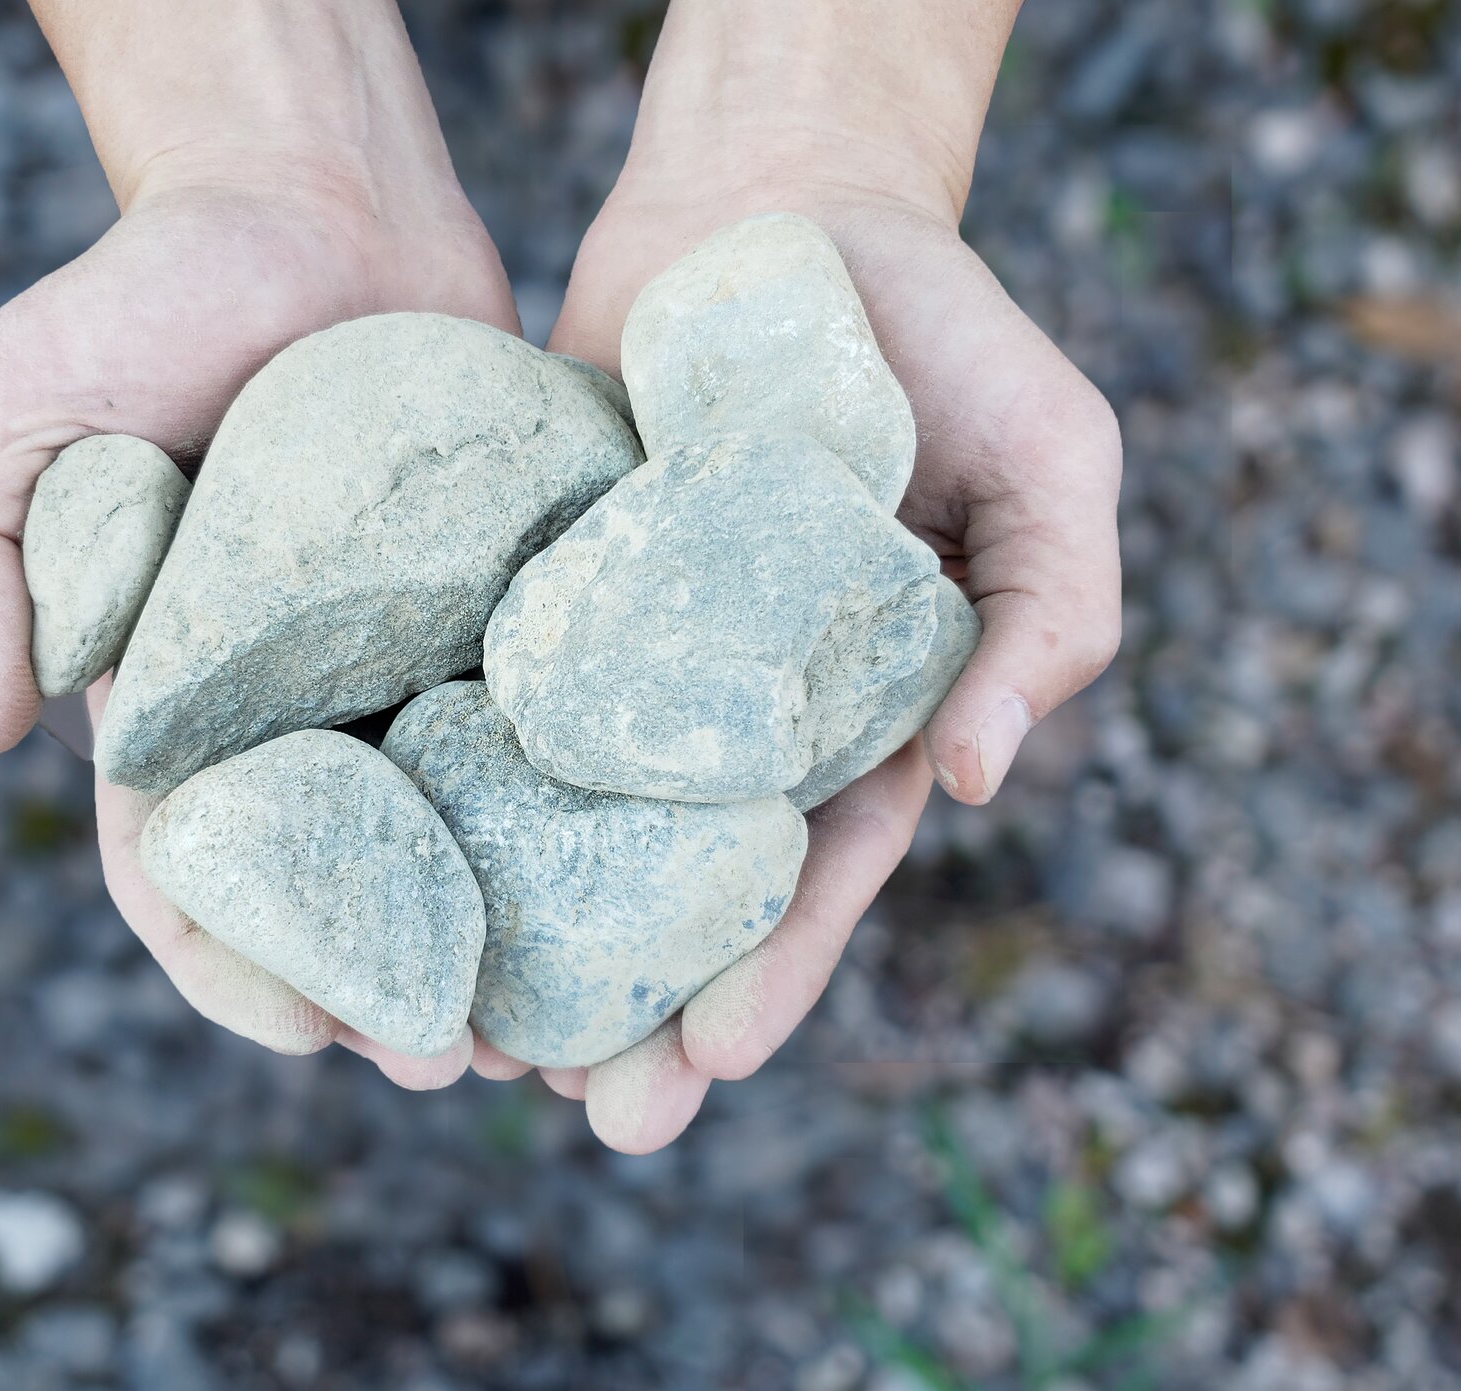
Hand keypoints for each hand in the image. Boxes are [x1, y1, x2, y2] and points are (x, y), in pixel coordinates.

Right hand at [0, 0, 523, 1086]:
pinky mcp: (508, 607)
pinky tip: (640, 878)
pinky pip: (546, 727)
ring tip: (565, 1025)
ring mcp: (407, 664)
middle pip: (342, 883)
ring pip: (456, 834)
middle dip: (390, 984)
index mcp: (172, 703)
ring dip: (501, 936)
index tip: (304, 1036)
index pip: (190, 868)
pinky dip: (584, 811)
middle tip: (457, 1063)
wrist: (309, 196)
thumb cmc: (138, 299)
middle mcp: (296, 706)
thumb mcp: (1, 413)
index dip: (236, 961)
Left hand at [534, 0, 1123, 1151]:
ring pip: (578, 819)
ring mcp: (629, 653)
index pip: (825, 862)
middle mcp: (739, 705)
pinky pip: (489, 698)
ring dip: (540, 933)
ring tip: (480, 1047)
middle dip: (652, 1007)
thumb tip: (985, 780)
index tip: (716, 1061)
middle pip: (690, 880)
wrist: (780, 197)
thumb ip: (1052, 613)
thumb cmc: (944, 325)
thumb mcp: (1054, 457)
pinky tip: (406, 867)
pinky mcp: (534, 588)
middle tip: (599, 1124)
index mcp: (868, 705)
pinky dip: (454, 787)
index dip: (779, 963)